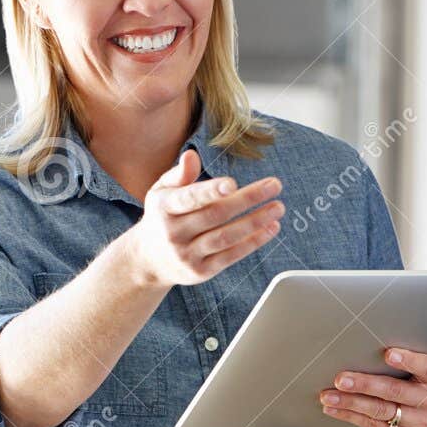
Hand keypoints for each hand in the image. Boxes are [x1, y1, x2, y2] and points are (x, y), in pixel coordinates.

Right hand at [127, 149, 283, 287]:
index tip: (233, 183)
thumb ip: (179, 175)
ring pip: (226, 237)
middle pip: (214, 215)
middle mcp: (173, 233)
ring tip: (278, 207)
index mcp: (163, 208)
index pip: (189, 198)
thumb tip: (191, 155)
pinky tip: (270, 228)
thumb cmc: (161, 218)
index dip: (210, 191)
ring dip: (255, 222)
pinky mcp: (200, 272)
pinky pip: (231, 256)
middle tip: (274, 185)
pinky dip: (253, 242)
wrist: (148, 261)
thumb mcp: (161, 193)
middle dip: (247, 199)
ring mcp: (186, 255)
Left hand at [319, 348, 426, 426]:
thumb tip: (357, 346)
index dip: (409, 360)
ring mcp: (419, 422)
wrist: (420, 422)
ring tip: (327, 396)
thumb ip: (397, 361)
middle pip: (395, 391)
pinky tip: (331, 408)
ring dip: (350, 402)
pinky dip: (348, 414)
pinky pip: (371, 424)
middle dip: (365, 384)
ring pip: (380, 410)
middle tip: (340, 379)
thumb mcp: (413, 371)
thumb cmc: (409, 383)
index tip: (388, 354)